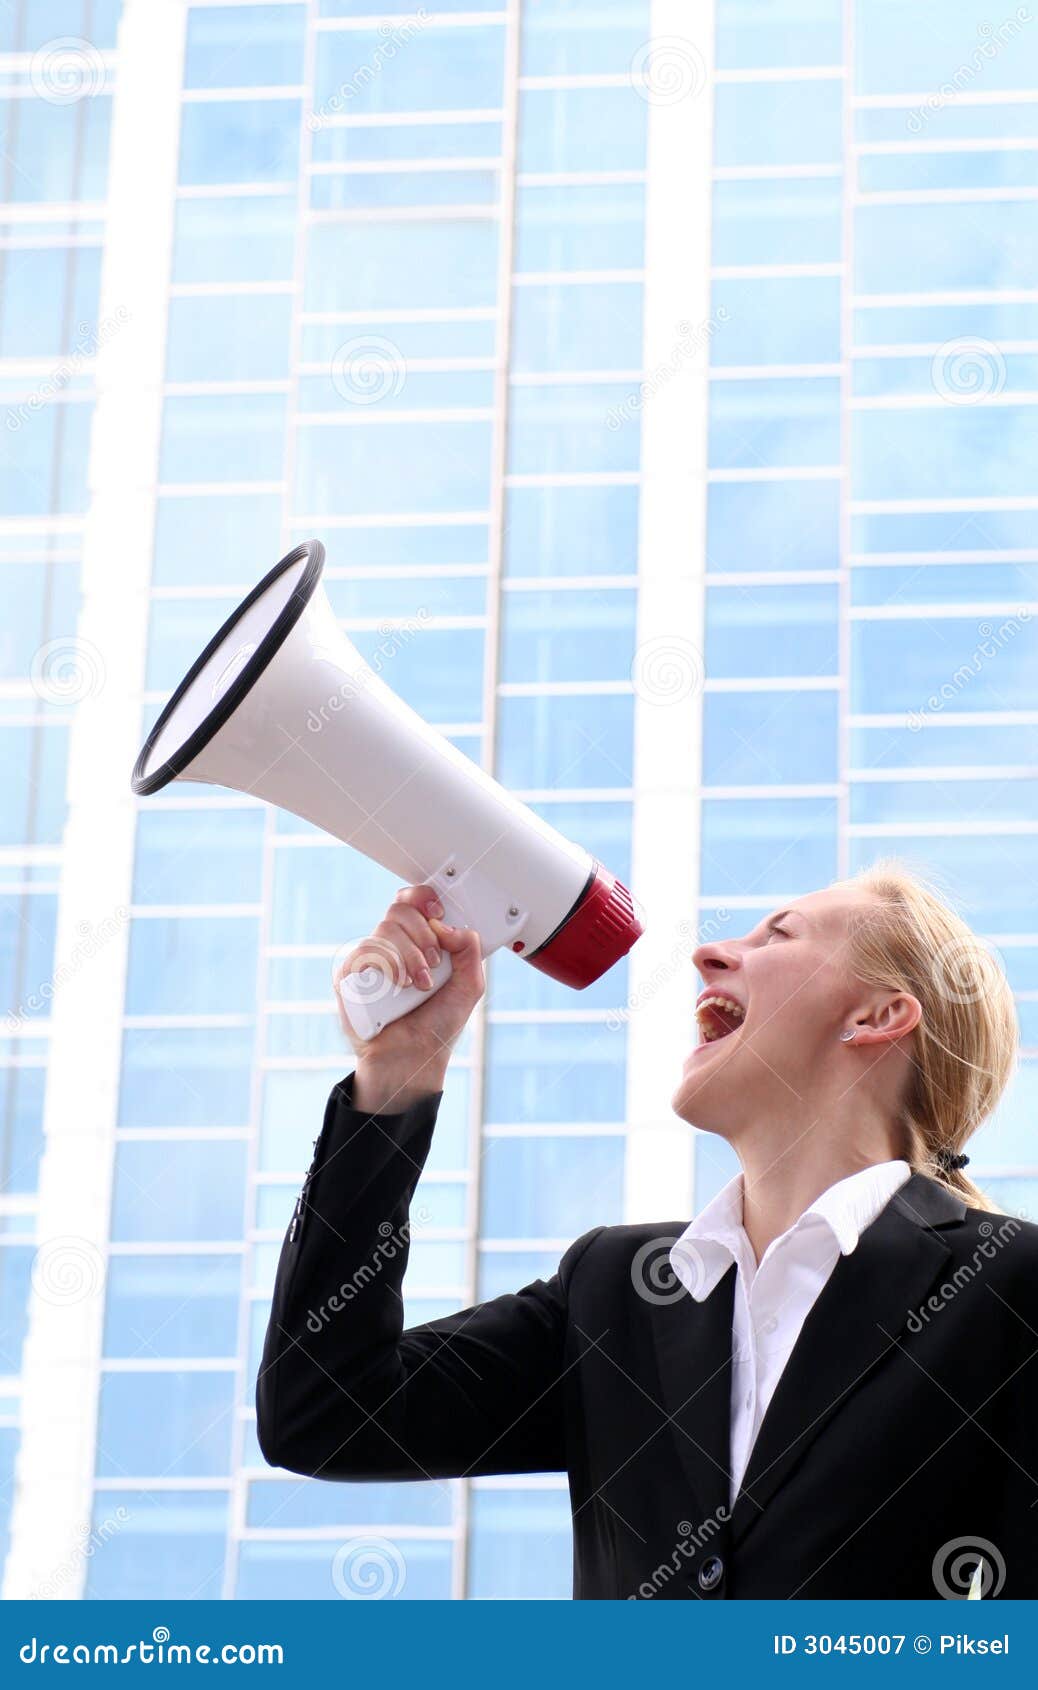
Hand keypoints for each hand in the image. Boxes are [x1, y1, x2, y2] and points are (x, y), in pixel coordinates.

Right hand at [333, 883, 485, 1111]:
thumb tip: (448, 926)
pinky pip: (366, 951)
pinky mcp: (351, 974)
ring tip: (420, 983)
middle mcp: (393, 946)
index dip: (424, 899)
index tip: (438, 914)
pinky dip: (389, 964)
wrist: (413, 1058)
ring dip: (410, 953)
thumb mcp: (469, 986)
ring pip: (386, 927)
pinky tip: (399, 985)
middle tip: (434, 962)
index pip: (414, 902)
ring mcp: (371, 959)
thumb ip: (469, 950)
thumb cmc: (437, 1025)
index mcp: (419, 942)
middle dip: (423, 932)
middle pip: (400, 908)